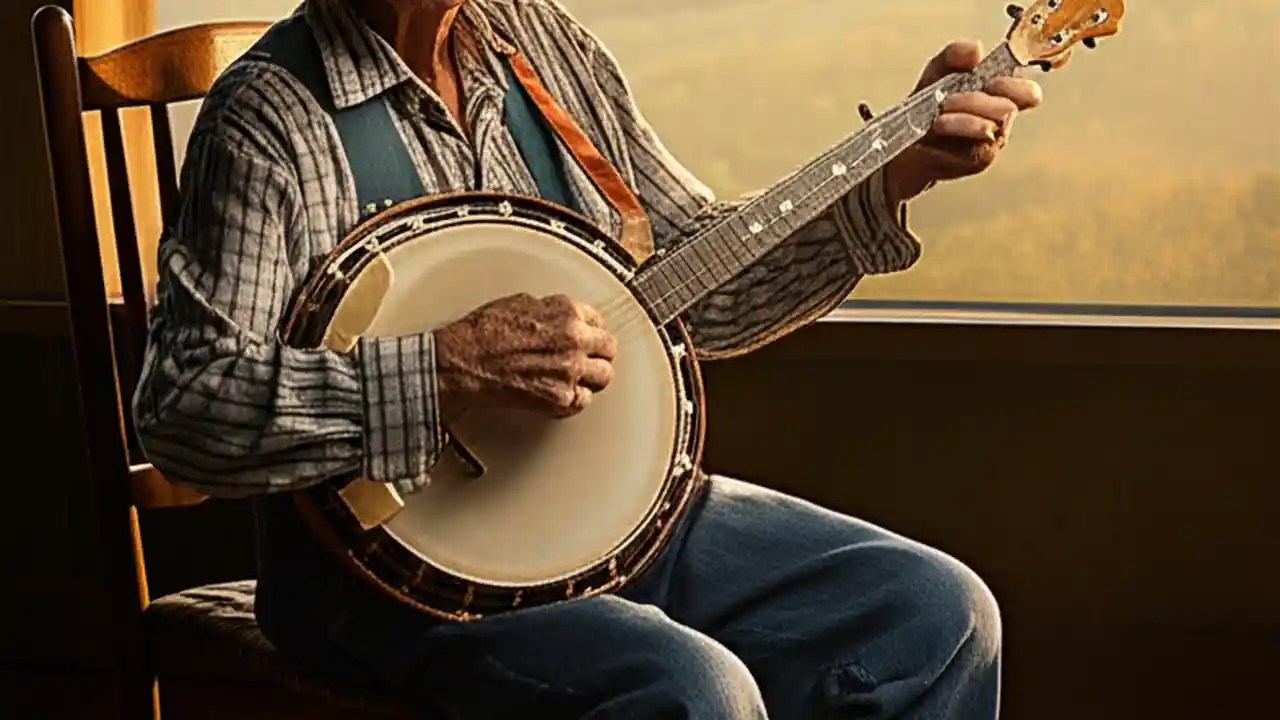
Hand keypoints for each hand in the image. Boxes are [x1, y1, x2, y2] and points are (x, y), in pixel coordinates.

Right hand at [434, 293, 616, 419]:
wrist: (462, 362)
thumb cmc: (481, 333)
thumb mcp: (519, 303)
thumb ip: (549, 310)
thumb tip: (559, 318)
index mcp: (566, 311)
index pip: (599, 321)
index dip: (591, 331)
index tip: (589, 338)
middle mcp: (574, 338)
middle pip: (609, 349)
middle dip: (598, 354)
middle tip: (590, 360)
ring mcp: (570, 370)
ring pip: (603, 377)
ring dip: (592, 378)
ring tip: (579, 380)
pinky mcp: (560, 398)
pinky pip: (582, 401)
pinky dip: (573, 400)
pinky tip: (561, 395)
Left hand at [884, 40, 1043, 202]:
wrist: (904, 141)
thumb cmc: (929, 105)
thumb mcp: (938, 72)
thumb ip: (955, 56)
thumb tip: (975, 49)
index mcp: (1000, 97)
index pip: (1027, 94)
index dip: (1016, 86)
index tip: (991, 81)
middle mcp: (1000, 122)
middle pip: (1007, 109)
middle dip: (979, 100)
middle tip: (950, 99)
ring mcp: (989, 144)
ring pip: (991, 128)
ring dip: (965, 116)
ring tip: (940, 112)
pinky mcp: (975, 162)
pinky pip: (975, 149)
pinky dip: (956, 131)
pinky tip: (938, 125)